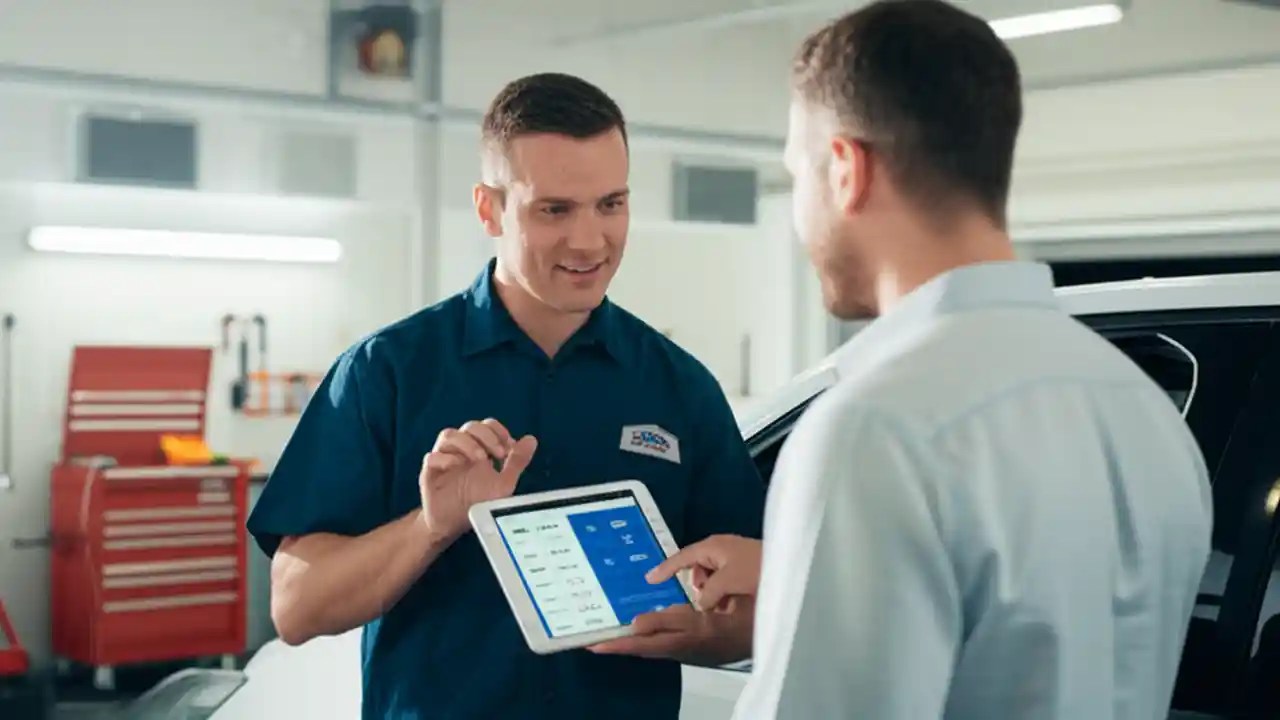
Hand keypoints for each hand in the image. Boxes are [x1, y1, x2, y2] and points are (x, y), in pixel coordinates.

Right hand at [419, 419, 535, 538]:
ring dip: (466, 443)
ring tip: (479, 458)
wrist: (453, 525)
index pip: (486, 426)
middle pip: (469, 426)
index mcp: (479, 448)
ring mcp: (444, 458)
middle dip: (485, 435)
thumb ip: (516, 462)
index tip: (508, 447)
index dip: (497, 431)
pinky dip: (444, 458)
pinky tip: (455, 466)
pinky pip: (431, 457)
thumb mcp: (503, 484)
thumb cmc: (478, 502)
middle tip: (497, 454)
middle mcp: (460, 449)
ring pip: (448, 435)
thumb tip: (531, 439)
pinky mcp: (429, 472)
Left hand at [588, 602, 753, 665]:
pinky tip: (641, 627)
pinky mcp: (695, 645)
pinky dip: (647, 637)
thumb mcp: (703, 617)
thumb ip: (670, 620)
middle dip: (618, 645)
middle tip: (592, 640)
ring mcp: (688, 648)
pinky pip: (664, 641)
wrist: (767, 632)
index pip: (642, 645)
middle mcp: (682, 649)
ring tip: (609, 634)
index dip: (617, 645)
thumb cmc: (741, 617)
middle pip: (643, 649)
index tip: (592, 646)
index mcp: (682, 641)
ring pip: (653, 646)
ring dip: (631, 642)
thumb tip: (635, 625)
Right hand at [647, 535, 761, 610]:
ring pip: (713, 578)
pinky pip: (727, 581)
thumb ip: (707, 592)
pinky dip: (726, 592)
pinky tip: (735, 604)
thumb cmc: (758, 569)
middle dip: (699, 586)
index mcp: (713, 546)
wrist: (791, 566)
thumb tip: (700, 603)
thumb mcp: (727, 580)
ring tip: (724, 606)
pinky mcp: (747, 567)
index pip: (681, 556)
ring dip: (714, 593)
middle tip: (706, 602)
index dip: (665, 569)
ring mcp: (735, 556)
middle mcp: (722, 548)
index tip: (649, 580)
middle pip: (698, 568)